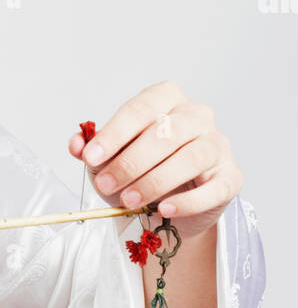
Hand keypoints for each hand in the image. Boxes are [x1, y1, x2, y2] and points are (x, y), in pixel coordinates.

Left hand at [67, 81, 243, 241]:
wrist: (170, 207)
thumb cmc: (140, 173)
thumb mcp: (110, 160)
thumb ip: (93, 151)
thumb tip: (76, 143)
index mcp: (166, 99)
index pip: (141, 108)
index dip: (114, 133)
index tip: (90, 157)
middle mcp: (196, 115)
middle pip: (165, 132)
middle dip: (130, 162)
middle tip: (105, 184)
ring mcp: (218, 144)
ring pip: (190, 157)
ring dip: (155, 181)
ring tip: (128, 200)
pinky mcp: (231, 176)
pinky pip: (214, 187)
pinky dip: (188, 201)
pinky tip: (165, 209)